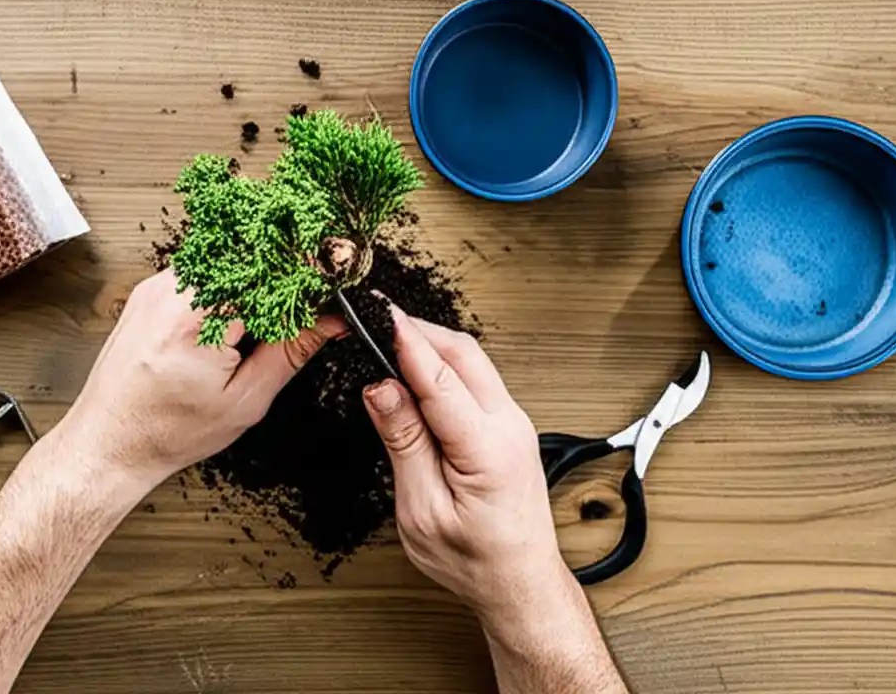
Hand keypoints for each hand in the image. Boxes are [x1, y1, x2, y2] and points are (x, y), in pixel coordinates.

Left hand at [58, 268, 342, 488]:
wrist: (111, 441)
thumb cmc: (167, 430)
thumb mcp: (244, 400)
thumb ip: (291, 352)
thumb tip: (330, 321)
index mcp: (196, 320)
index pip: (268, 272)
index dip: (305, 276)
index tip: (330, 288)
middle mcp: (171, 293)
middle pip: (247, 257)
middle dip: (282, 277)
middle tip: (305, 307)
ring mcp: (157, 286)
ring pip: (226, 262)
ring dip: (253, 284)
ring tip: (259, 327)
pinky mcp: (151, 290)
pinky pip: (203, 273)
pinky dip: (227, 290)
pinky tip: (232, 322)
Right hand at [362, 306, 570, 620]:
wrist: (518, 581)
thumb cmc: (473, 559)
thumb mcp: (422, 510)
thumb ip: (404, 443)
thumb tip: (381, 390)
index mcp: (489, 450)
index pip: (440, 380)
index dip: (406, 342)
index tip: (379, 314)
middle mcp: (510, 427)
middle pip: (463, 354)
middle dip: (418, 330)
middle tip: (376, 316)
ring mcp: (514, 424)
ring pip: (471, 362)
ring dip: (431, 345)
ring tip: (389, 337)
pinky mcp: (508, 426)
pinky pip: (475, 380)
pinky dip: (442, 366)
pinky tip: (415, 371)